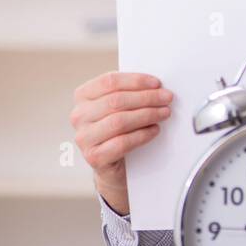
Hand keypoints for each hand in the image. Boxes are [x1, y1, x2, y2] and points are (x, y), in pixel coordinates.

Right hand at [70, 71, 172, 214]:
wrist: (112, 164)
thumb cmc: (119, 129)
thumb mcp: (119, 107)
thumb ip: (129, 93)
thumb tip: (156, 86)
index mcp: (83, 96)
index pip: (109, 82)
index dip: (135, 81)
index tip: (157, 83)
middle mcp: (79, 115)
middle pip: (116, 101)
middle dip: (146, 98)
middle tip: (167, 98)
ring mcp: (84, 137)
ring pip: (119, 121)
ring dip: (147, 115)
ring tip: (164, 113)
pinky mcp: (94, 157)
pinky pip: (122, 142)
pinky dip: (142, 135)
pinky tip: (155, 130)